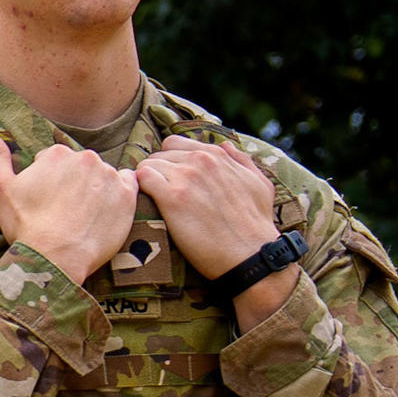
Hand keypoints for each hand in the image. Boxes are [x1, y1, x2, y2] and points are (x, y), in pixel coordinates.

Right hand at [0, 127, 134, 284]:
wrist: (57, 259)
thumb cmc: (26, 226)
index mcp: (56, 154)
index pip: (52, 161)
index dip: (45, 183)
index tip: (42, 202)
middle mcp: (87, 158)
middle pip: (79, 167)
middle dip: (71, 184)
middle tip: (61, 211)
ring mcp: (110, 177)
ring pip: (101, 176)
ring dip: (94, 190)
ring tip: (82, 216)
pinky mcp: (127, 196)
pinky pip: (128, 186)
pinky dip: (118, 195)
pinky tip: (105, 211)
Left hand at [136, 141, 297, 318]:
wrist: (250, 252)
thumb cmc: (256, 223)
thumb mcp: (259, 183)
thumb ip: (241, 160)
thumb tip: (225, 145)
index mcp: (216, 155)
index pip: (174, 144)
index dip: (167, 161)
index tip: (168, 180)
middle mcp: (200, 160)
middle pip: (158, 155)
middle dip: (156, 173)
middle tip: (159, 197)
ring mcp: (185, 177)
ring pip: (147, 166)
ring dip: (145, 184)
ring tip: (151, 204)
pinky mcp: (172, 197)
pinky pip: (141, 179)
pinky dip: (138, 191)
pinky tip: (145, 207)